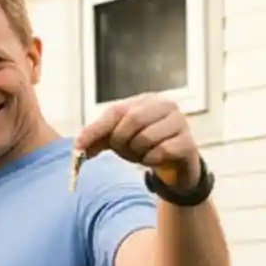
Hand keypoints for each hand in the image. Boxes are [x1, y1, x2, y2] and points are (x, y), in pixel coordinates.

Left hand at [74, 93, 200, 187]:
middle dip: (122, 141)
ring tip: (142, 154)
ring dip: (138, 152)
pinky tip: (155, 159)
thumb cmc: (144, 146)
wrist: (174, 165)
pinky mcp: (188, 143)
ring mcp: (180, 122)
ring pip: (147, 137)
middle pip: (133, 119)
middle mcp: (165, 105)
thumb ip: (97, 139)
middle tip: (124, 150)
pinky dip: (152, 160)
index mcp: (145, 100)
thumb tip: (78, 146)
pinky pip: (162, 151)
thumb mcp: (118, 140)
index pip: (116, 110)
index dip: (96, 129)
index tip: (79, 147)